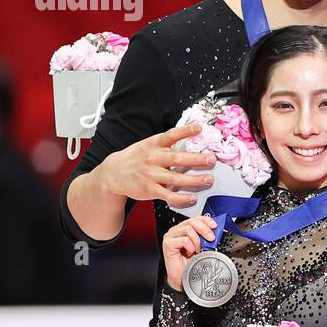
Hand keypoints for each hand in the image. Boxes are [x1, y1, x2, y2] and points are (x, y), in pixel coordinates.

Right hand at [98, 122, 216, 209]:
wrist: (114, 173)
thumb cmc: (137, 158)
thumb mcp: (148, 145)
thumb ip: (167, 143)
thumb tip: (191, 138)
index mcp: (154, 144)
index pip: (171, 135)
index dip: (185, 131)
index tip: (199, 128)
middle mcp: (152, 158)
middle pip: (177, 158)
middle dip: (197, 159)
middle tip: (212, 160)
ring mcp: (151, 175)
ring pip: (175, 178)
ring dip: (194, 180)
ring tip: (208, 180)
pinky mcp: (150, 190)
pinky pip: (168, 195)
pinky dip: (181, 198)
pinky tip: (192, 198)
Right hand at [161, 214, 217, 292]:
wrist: (184, 277)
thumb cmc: (191, 263)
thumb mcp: (202, 247)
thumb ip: (206, 237)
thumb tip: (215, 231)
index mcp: (184, 229)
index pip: (195, 218)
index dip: (206, 220)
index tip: (214, 226)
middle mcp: (176, 231)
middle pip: (192, 221)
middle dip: (204, 229)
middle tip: (211, 238)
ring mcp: (171, 236)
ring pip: (188, 229)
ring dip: (197, 240)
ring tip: (197, 250)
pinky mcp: (168, 243)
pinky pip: (183, 239)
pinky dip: (190, 246)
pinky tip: (190, 253)